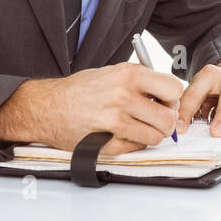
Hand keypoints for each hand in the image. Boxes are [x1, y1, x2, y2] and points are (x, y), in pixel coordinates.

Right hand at [0, 63, 182, 153]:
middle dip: (165, 121)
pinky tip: (123, 136)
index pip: (174, 89)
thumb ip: (141, 80)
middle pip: (168, 117)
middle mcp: (123, 96)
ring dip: (151, 135)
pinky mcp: (105, 142)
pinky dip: (133, 145)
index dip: (173, 99)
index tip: (165, 102)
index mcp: (129, 74)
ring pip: (156, 136)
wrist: (46, 106)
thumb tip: (169, 93)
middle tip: (154, 120)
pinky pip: (136, 148)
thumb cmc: (80, 89)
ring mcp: (114, 120)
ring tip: (139, 129)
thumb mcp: (112, 72)